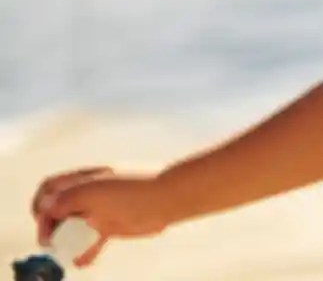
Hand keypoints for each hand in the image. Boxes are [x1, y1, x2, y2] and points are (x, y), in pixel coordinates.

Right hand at [31, 167, 173, 266]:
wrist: (164, 200)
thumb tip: (45, 207)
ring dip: (64, 240)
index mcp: (82, 179)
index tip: (42, 219)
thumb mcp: (92, 193)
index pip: (50, 188)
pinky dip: (84, 250)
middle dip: (49, 225)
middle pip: (58, 209)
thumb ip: (66, 200)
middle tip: (50, 242)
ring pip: (73, 227)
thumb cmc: (129, 192)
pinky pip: (91, 240)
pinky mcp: (110, 225)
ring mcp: (99, 210)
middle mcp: (88, 193)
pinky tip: (81, 260)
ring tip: (62, 252)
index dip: (40, 203)